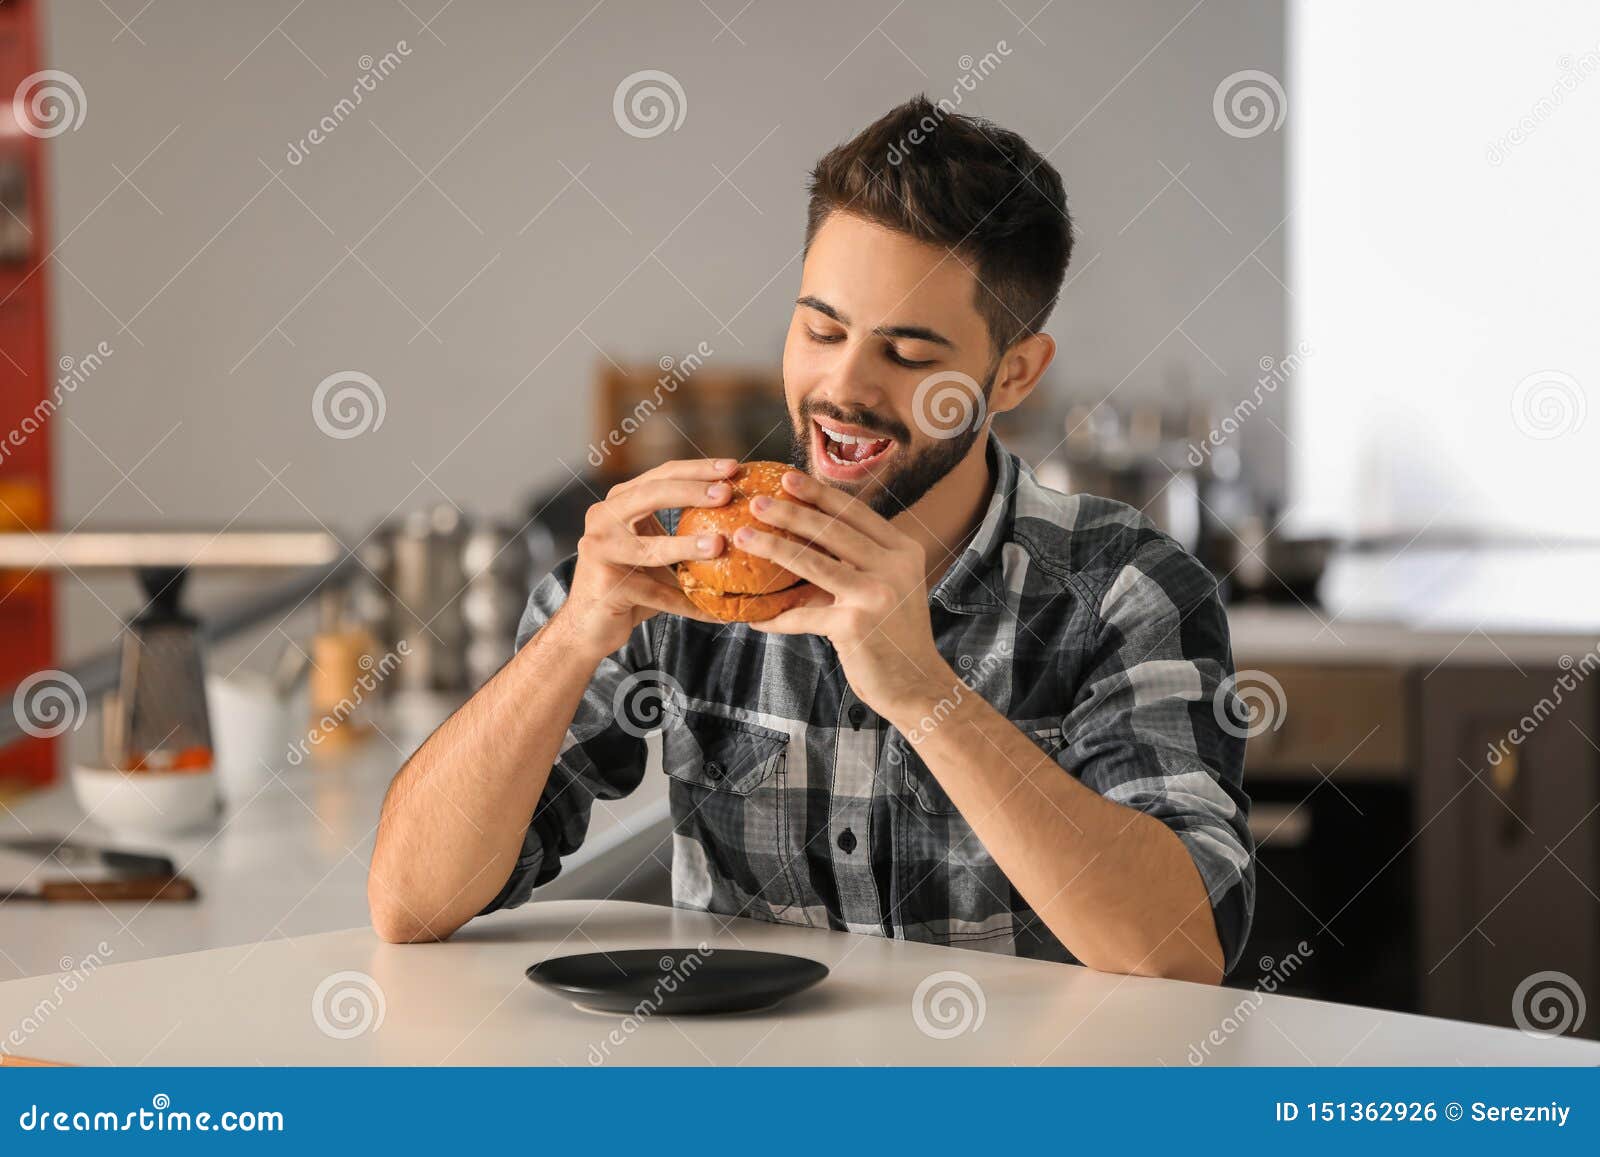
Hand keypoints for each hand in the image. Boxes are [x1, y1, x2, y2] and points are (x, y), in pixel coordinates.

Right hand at [562, 458, 737, 656]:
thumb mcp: (654, 547)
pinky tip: (716, 611)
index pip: (661, 475)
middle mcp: (603, 517)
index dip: (697, 469)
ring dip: (686, 546)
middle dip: (692, 490)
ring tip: (719, 544)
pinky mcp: (606, 584)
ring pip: (650, 547)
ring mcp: (600, 549)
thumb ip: (681, 529)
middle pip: (651, 494)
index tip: (732, 467)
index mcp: (619, 501)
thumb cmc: (631, 583)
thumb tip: (741, 519)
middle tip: (727, 492)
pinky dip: (688, 604)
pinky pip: (656, 594)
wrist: (590, 624)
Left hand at [737, 469, 955, 717]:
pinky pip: (804, 615)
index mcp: (903, 551)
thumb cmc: (894, 635)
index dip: (820, 494)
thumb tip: (808, 539)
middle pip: (833, 531)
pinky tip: (753, 618)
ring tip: (744, 536)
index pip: (856, 513)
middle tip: (758, 501)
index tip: (789, 477)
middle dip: (791, 512)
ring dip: (773, 548)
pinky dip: (776, 618)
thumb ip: (859, 563)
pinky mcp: (856, 625)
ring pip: (814, 564)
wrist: (916, 683)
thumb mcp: (887, 588)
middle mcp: (894, 567)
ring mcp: (876, 595)